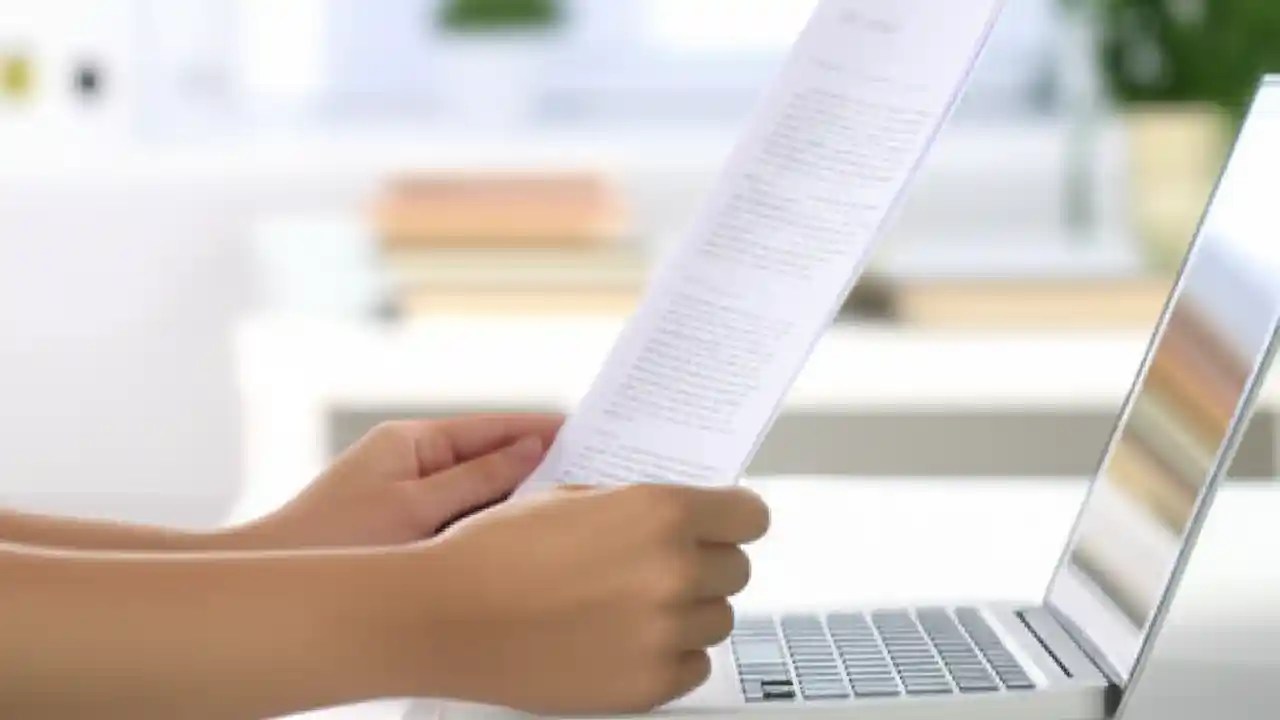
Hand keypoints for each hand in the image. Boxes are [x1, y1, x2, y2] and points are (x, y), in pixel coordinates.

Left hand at [234, 415, 562, 548]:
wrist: (274, 580)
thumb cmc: (334, 540)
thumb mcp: (417, 508)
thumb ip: (479, 478)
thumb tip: (534, 449)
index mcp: (412, 441)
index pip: (493, 426)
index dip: (541, 430)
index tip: (587, 433)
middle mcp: (412, 461)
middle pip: (489, 458)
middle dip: (536, 467)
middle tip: (590, 478)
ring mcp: (410, 495)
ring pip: (478, 494)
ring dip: (513, 502)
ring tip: (563, 511)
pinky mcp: (408, 528)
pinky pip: (460, 520)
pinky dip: (488, 526)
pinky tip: (516, 541)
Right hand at [401, 483, 770, 714]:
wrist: (446, 615)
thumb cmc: (496, 551)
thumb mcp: (574, 498)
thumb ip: (640, 507)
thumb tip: (681, 519)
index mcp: (662, 513)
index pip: (751, 517)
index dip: (733, 520)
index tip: (723, 527)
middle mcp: (674, 571)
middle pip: (736, 569)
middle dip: (704, 565)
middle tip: (658, 569)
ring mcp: (664, 632)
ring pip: (717, 620)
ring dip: (686, 612)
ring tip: (631, 608)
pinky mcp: (648, 684)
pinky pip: (694, 666)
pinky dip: (669, 655)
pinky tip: (626, 641)